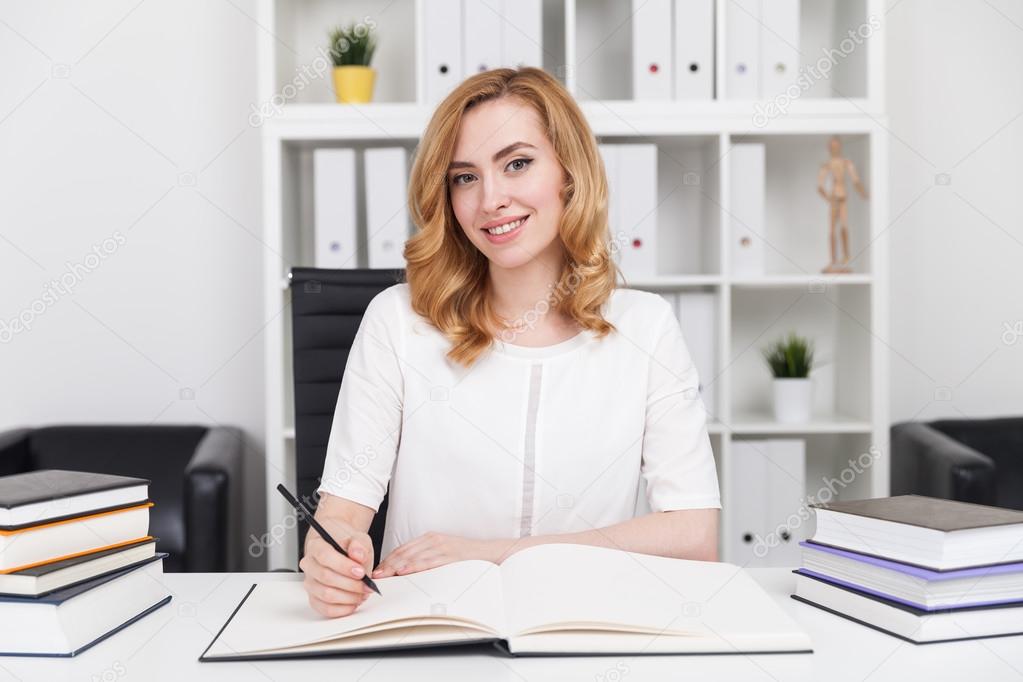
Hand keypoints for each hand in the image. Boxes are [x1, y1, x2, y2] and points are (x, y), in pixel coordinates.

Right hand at [300, 519, 374, 617]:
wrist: (341, 552)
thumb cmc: (348, 547)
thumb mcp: (358, 539)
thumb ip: (359, 545)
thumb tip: (358, 554)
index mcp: (316, 545)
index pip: (325, 556)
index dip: (343, 566)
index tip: (360, 572)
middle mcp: (309, 564)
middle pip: (326, 577)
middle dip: (351, 584)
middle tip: (367, 586)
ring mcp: (310, 583)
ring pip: (326, 595)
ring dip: (349, 597)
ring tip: (362, 593)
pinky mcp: (314, 598)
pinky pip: (325, 609)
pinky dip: (343, 609)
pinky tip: (354, 602)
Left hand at [372, 532, 494, 577]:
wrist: (490, 552)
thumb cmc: (466, 556)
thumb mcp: (443, 553)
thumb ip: (426, 558)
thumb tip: (406, 571)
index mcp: (429, 538)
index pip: (403, 549)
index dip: (388, 560)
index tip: (377, 570)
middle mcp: (433, 540)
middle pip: (404, 552)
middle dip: (387, 565)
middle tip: (374, 575)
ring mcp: (441, 546)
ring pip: (413, 556)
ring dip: (396, 567)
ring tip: (384, 576)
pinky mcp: (450, 555)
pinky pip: (428, 562)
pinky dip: (414, 566)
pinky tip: (404, 571)